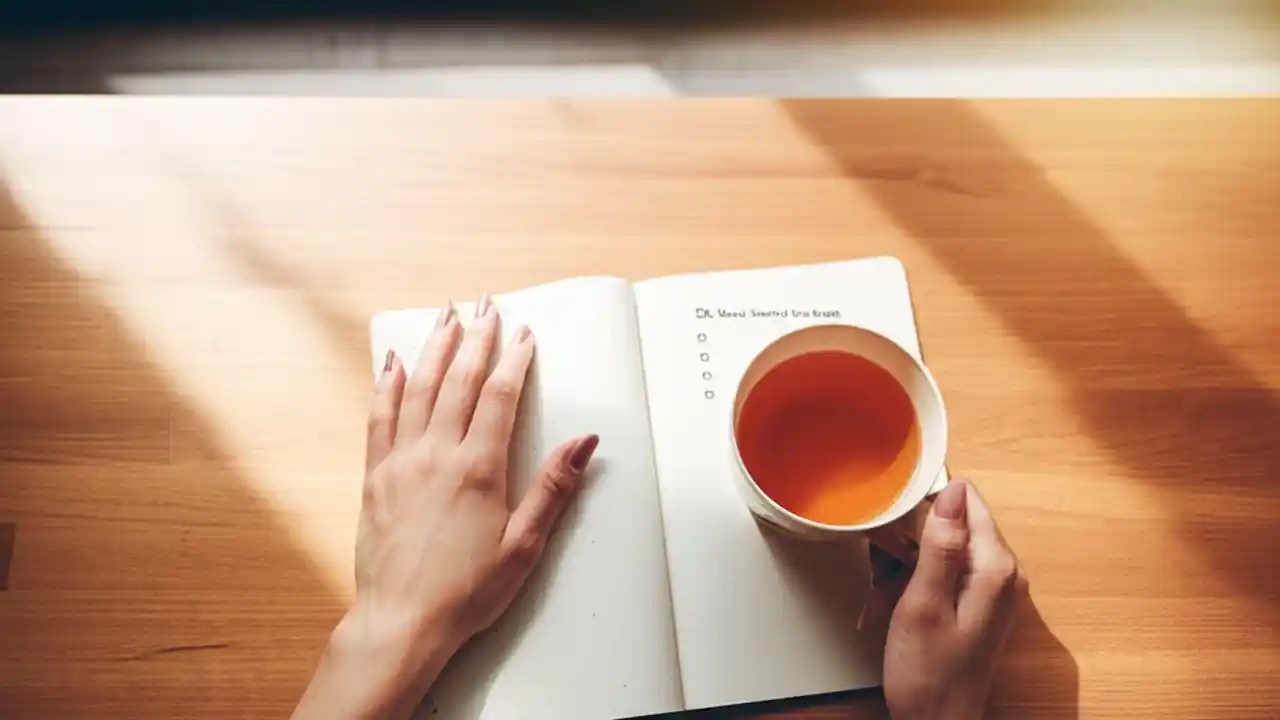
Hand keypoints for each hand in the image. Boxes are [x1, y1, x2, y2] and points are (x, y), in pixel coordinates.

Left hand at [293, 296, 599, 719]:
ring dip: (434, 349)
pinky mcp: (375, 477)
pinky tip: (395, 364)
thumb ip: (553, 487)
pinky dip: (389, 385)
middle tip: (486, 306)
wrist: (402, 621)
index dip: (513, 360)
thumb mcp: (525, 545)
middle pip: (459, 381)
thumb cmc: (466, 592)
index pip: (499, 396)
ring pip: (419, 389)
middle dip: (475, 338)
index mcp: (478, 469)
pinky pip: (380, 417)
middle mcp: (436, 455)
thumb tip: (584, 442)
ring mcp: (401, 462)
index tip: (522, 334)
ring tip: (446, 317)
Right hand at [865, 480, 1026, 719]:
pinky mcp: (979, 603)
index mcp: (995, 568)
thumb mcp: (923, 604)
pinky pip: (943, 573)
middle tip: (884, 574)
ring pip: (942, 549)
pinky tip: (895, 605)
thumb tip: (953, 492)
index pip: (966, 501)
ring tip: (885, 596)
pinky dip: (914, 583)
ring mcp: (992, 589)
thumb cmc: (928, 675)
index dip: (925, 506)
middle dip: (911, 542)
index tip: (895, 528)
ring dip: (906, 565)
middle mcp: (1003, 573)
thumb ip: (940, 546)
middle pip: (953, 525)